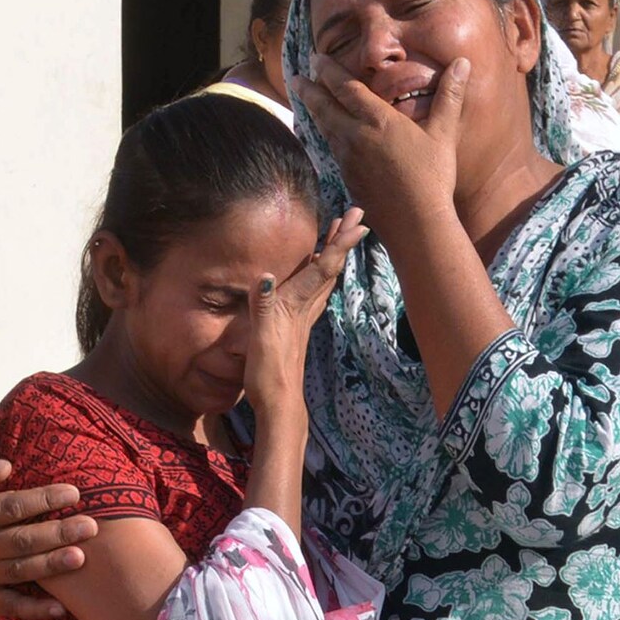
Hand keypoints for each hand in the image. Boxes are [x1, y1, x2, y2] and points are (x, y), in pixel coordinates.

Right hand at [0, 457, 95, 619]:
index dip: (43, 500)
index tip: (74, 493)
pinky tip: (61, 608)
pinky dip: (34, 610)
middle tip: (90, 526)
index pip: (10, 507)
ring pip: (18, 571)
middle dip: (56, 533)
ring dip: (50, 566)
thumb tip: (5, 466)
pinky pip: (9, 607)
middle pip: (19, 540)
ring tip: (81, 557)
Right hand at [247, 207, 366, 422]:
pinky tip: (317, 275)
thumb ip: (263, 306)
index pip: (322, 269)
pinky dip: (320, 275)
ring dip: (333, 254)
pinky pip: (314, 293)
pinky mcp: (297, 328)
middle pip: (329, 268)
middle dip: (342, 240)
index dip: (339, 245)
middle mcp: (304, 309)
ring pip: (324, 279)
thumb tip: (266, 276)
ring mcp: (303, 319)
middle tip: (356, 214)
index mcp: (296, 306)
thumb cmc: (269, 373)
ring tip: (339, 234)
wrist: (279, 405)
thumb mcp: (261, 338)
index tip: (357, 223)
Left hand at [294, 55, 469, 246]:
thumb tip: (463, 62)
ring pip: (325, 129)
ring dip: (314, 112)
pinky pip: (332, 150)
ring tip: (307, 101)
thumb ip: (450, 96)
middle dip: (309, 90)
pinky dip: (326, 136)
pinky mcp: (348, 178)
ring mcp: (348, 159)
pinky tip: (328, 136)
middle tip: (296, 78)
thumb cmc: (432, 177)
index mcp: (378, 120)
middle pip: (325, 107)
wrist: (415, 223)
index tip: (315, 58)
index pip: (346, 88)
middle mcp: (356, 136)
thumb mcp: (444, 133)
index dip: (329, 71)